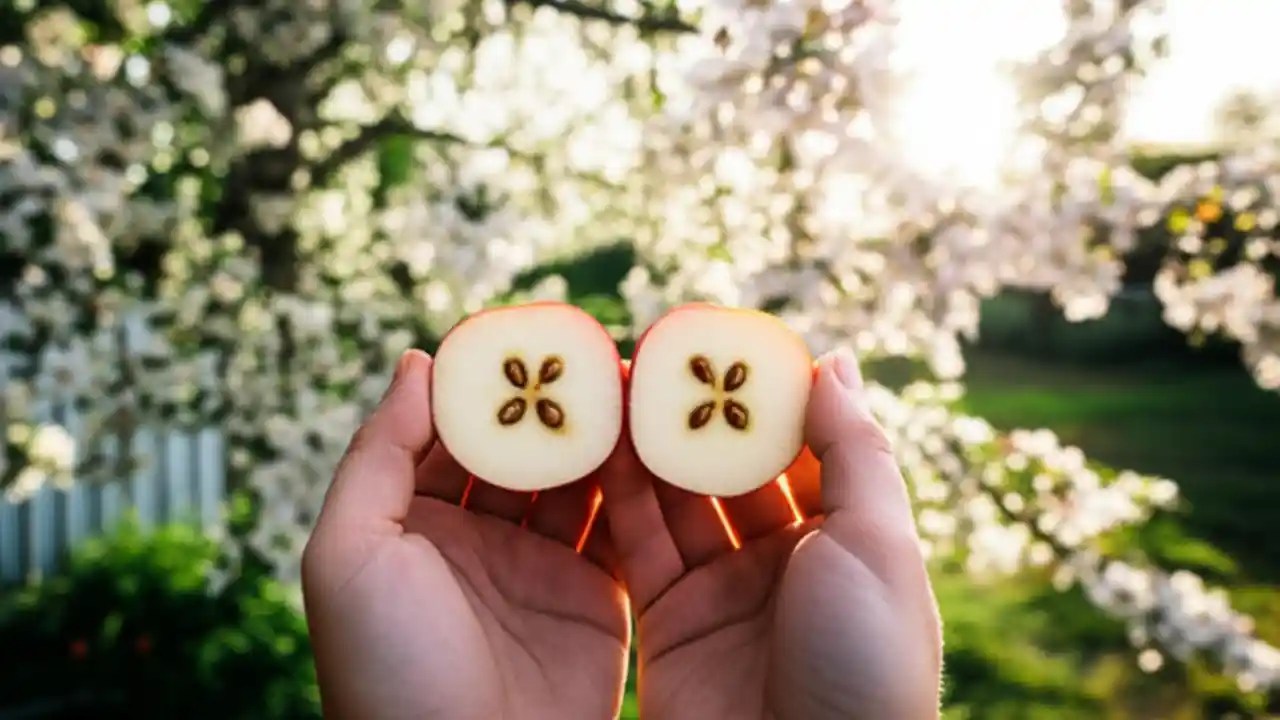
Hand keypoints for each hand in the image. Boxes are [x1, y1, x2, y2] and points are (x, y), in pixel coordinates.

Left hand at [302, 350, 629, 719]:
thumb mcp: (349, 555)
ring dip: (604, 433)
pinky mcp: (597, 597)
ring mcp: (541, 565)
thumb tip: (417, 362)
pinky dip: (641, 485)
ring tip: (640, 385)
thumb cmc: (388, 673)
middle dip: (558, 399)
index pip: (453, 427)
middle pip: (524, 446)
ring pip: (579, 477)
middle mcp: (478, 536)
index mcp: (411, 520)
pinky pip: (622, 526)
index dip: (491, 380)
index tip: (531, 334)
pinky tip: (661, 444)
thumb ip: (376, 454)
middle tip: (601, 351)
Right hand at [602, 350, 941, 719]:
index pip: (800, 443)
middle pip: (732, 466)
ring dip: (650, 445)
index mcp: (847, 537)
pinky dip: (619, 497)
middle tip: (653, 354)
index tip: (720, 341)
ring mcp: (725, 590)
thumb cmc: (863, 662)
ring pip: (679, 498)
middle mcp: (785, 560)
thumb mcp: (877, 542)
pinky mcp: (670, 621)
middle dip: (696, 414)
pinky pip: (640, 544)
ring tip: (615, 386)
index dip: (761, 392)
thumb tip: (833, 359)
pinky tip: (597, 446)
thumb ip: (853, 446)